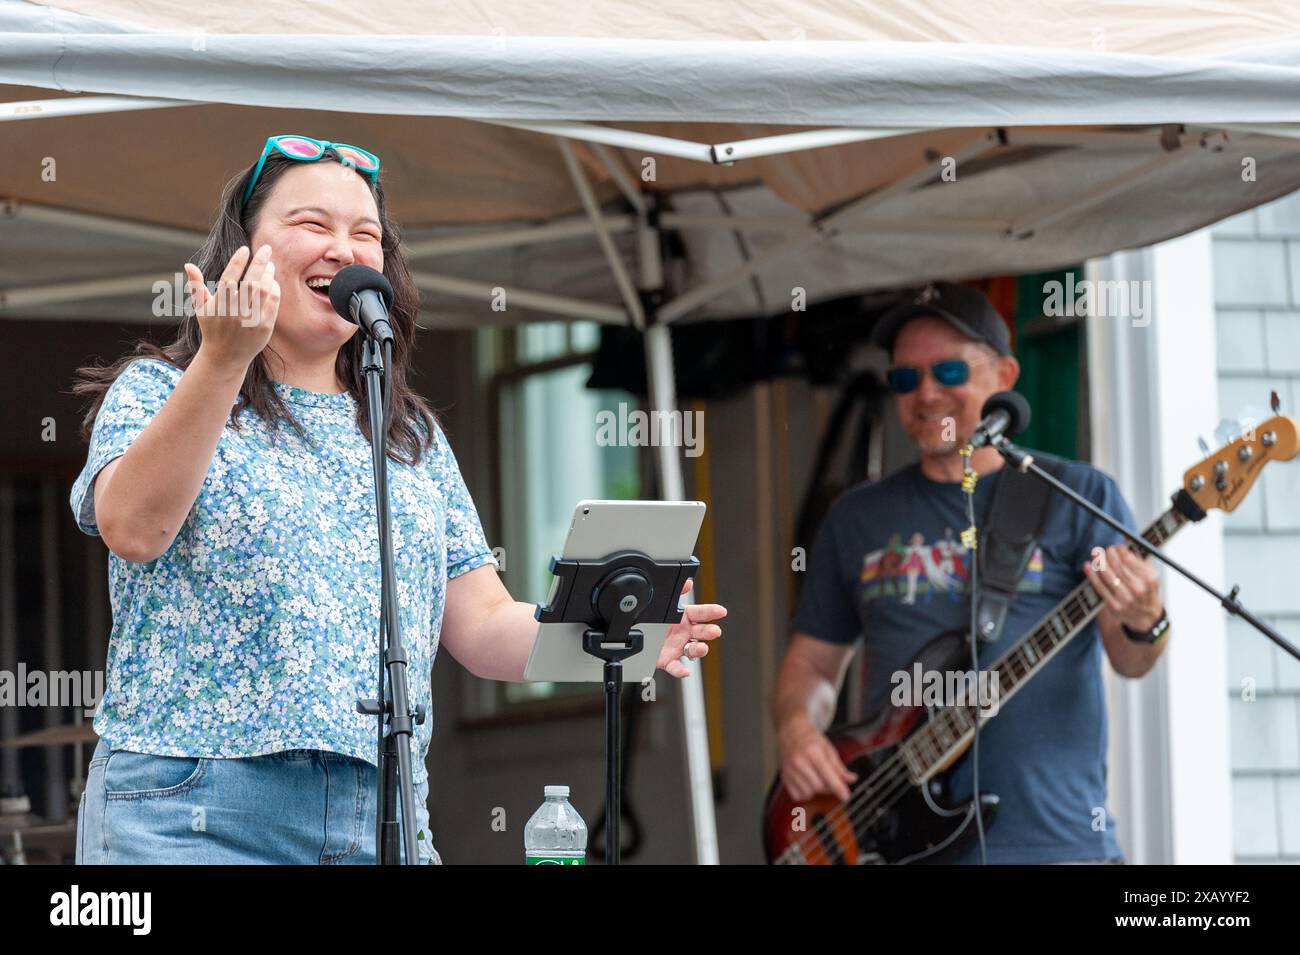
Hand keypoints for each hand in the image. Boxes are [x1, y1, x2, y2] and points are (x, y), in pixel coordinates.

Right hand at [186, 244, 279, 373]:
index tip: (244, 249)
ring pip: (263, 291)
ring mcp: (251, 320)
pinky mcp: (264, 327)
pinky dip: (274, 290)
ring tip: (270, 265)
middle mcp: (236, 312)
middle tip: (267, 249)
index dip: (238, 262)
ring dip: (269, 275)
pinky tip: (273, 282)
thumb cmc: (212, 328)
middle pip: (251, 282)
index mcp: (220, 305)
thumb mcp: (201, 309)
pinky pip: (272, 304)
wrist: (226, 357)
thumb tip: (188, 265)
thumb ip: (196, 286)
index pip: (229, 278)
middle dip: (260, 262)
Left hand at [657, 578, 725, 678]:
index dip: (712, 612)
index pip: (702, 613)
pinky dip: (680, 670)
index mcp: (685, 617)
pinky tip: (685, 671)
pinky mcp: (669, 660)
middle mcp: (685, 633)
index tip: (721, 611)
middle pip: (702, 632)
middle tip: (715, 631)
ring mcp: (678, 647)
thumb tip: (687, 582)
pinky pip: (676, 667)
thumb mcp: (665, 604)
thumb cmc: (656, 620)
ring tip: (701, 647)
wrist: (638, 634)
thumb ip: (677, 593)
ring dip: (699, 650)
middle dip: (709, 632)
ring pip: (693, 650)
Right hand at [777, 718, 857, 802]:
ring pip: (808, 793)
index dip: (838, 787)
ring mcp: (790, 770)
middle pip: (819, 786)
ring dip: (816, 790)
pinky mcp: (784, 776)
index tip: (845, 796)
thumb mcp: (828, 748)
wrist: (790, 730)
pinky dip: (804, 793)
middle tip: (829, 779)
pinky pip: (797, 795)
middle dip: (827, 787)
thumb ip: (839, 766)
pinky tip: (806, 783)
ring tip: (816, 778)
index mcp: (813, 752)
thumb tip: (851, 779)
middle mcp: (799, 762)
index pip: (828, 775)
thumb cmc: (810, 737)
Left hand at [1083, 544, 1162, 631]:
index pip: (1130, 559)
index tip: (1115, 547)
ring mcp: (1126, 599)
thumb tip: (1125, 537)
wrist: (1146, 617)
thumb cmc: (1146, 590)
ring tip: (1095, 554)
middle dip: (1108, 555)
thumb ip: (1137, 556)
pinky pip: (1100, 588)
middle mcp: (1139, 589)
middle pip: (1118, 567)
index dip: (1119, 551)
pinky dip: (1092, 575)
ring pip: (1108, 576)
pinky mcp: (1114, 606)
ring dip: (1099, 562)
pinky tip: (1087, 566)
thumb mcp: (1149, 573)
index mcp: (1150, 579)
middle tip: (1103, 549)